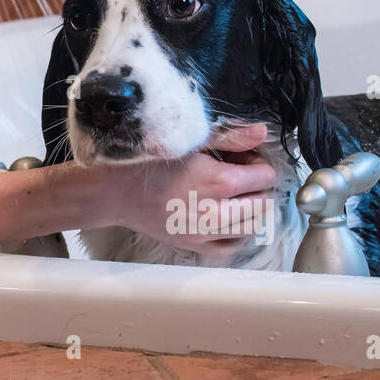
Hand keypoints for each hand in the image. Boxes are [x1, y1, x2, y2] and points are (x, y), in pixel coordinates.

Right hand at [96, 123, 278, 258]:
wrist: (114, 191)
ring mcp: (206, 233)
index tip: (242, 157)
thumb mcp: (190, 140)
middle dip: (257, 186)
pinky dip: (237, 235)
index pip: (265, 176)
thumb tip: (263, 132)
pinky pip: (231, 248)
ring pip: (252, 227)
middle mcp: (217, 212)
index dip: (258, 163)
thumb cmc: (147, 160)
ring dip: (251, 210)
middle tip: (238, 174)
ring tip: (235, 197)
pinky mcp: (194, 245)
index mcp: (220, 181)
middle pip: (263, 203)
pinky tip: (229, 220)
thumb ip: (230, 137)